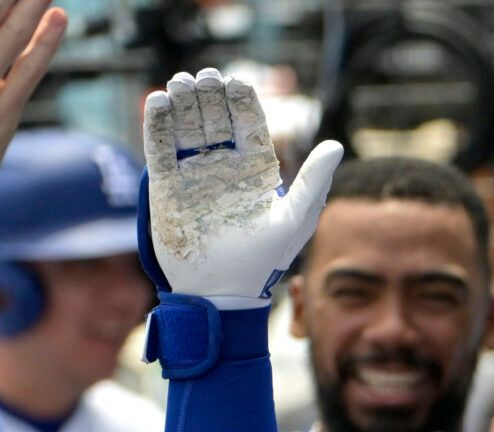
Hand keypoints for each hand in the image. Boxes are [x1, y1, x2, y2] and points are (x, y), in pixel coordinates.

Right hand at [142, 68, 341, 306]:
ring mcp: (193, 175)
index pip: (247, 124)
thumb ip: (313, 181)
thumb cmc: (264, 261)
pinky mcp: (166, 187)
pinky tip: (158, 101)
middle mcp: (224, 167)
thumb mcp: (295, 219)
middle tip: (203, 77)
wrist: (222, 292)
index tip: (234, 82)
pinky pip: (160, 148)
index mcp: (256, 170)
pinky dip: (157, 124)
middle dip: (208, 95)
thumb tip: (337, 145)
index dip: (239, 100)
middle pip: (214, 118)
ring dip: (182, 102)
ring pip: (186, 127)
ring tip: (181, 83)